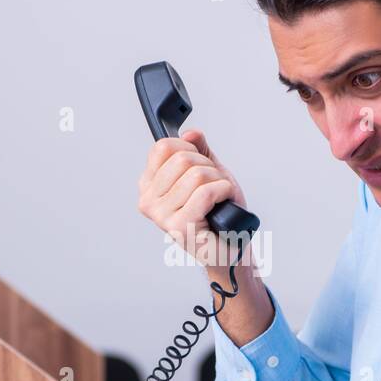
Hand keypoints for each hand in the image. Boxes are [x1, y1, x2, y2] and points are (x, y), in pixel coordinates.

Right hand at [137, 130, 251, 267]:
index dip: (189, 149)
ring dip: (219, 182)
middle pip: (182, 158)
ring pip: (196, 174)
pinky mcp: (180, 226)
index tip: (199, 165)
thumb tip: (190, 133)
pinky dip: (224, 192)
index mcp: (149, 186)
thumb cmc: (219, 213)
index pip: (163, 147)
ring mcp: (162, 216)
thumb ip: (199, 150)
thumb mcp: (210, 172)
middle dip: (209, 167)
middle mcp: (149, 201)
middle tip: (214, 187)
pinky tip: (223, 203)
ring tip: (218, 198)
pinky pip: (206, 192)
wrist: (231, 246)